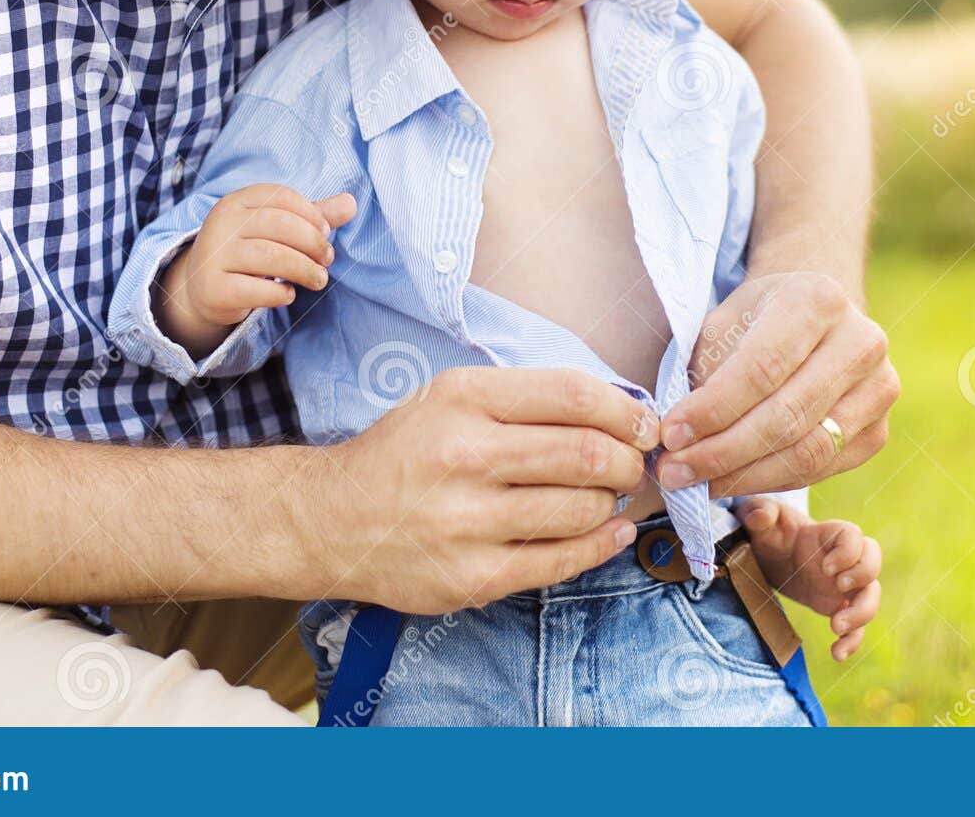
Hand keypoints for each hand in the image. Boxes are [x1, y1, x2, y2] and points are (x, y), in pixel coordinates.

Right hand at [156, 184, 355, 354]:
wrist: (203, 286)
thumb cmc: (249, 250)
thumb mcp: (277, 228)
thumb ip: (313, 216)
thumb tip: (351, 202)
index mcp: (237, 202)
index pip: (280, 196)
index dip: (310, 214)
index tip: (325, 231)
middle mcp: (222, 224)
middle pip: (279, 225)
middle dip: (312, 243)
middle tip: (326, 260)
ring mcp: (214, 256)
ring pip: (269, 257)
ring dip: (304, 269)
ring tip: (318, 279)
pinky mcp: (213, 288)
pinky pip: (254, 289)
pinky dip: (279, 293)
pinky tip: (288, 294)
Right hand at [295, 368, 658, 614]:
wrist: (331, 519)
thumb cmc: (405, 452)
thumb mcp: (450, 397)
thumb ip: (526, 399)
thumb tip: (619, 411)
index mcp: (463, 399)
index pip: (574, 396)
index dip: (626, 410)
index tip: (643, 423)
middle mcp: (465, 456)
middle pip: (589, 454)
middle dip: (629, 461)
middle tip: (633, 464)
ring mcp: (467, 522)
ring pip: (583, 510)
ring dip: (613, 503)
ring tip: (608, 497)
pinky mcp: (472, 577)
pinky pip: (562, 562)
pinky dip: (602, 545)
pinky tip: (610, 531)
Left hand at [656, 272, 898, 496]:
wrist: (816, 319)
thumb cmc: (759, 321)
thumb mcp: (724, 323)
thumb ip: (705, 372)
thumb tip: (678, 436)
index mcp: (818, 300)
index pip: (761, 368)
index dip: (713, 409)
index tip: (670, 436)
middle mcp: (861, 343)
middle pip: (786, 417)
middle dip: (721, 452)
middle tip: (674, 472)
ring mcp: (879, 389)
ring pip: (806, 453)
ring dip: (743, 477)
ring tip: (696, 483)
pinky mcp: (878, 431)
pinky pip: (821, 471)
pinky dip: (770, 482)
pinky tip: (730, 482)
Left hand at [740, 498, 880, 661]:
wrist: (771, 555)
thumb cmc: (770, 531)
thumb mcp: (760, 519)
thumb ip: (759, 513)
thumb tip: (758, 517)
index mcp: (830, 534)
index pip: (855, 538)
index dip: (848, 552)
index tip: (826, 567)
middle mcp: (845, 559)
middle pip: (873, 564)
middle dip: (863, 578)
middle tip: (838, 586)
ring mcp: (845, 585)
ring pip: (871, 597)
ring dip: (861, 614)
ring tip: (836, 627)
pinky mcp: (837, 607)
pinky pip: (857, 626)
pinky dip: (853, 641)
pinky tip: (838, 654)